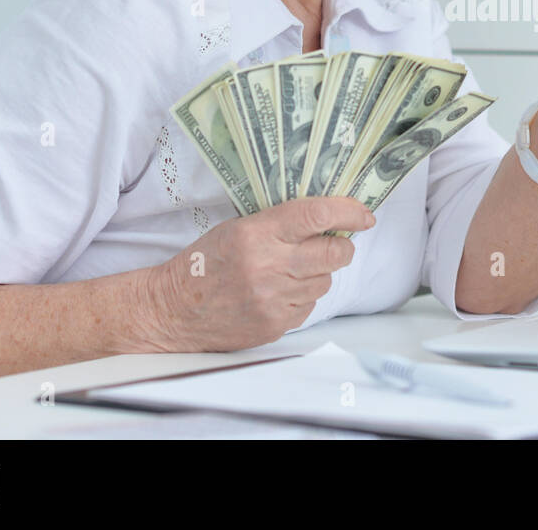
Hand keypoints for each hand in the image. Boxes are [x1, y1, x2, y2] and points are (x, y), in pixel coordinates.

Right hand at [140, 196, 373, 351]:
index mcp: (257, 234)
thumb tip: (330, 220)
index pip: (316, 215)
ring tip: (291, 269)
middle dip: (343, 246)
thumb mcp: (238, 228)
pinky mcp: (275, 325)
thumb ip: (281, 222)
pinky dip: (302, 296)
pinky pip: (309, 306)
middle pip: (335, 253)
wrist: (173, 310)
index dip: (348, 212)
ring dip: (319, 272)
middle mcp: (268, 267)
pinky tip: (279, 291)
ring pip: (325, 281)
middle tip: (335, 242)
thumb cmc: (205, 262)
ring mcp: (273, 300)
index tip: (364, 214)